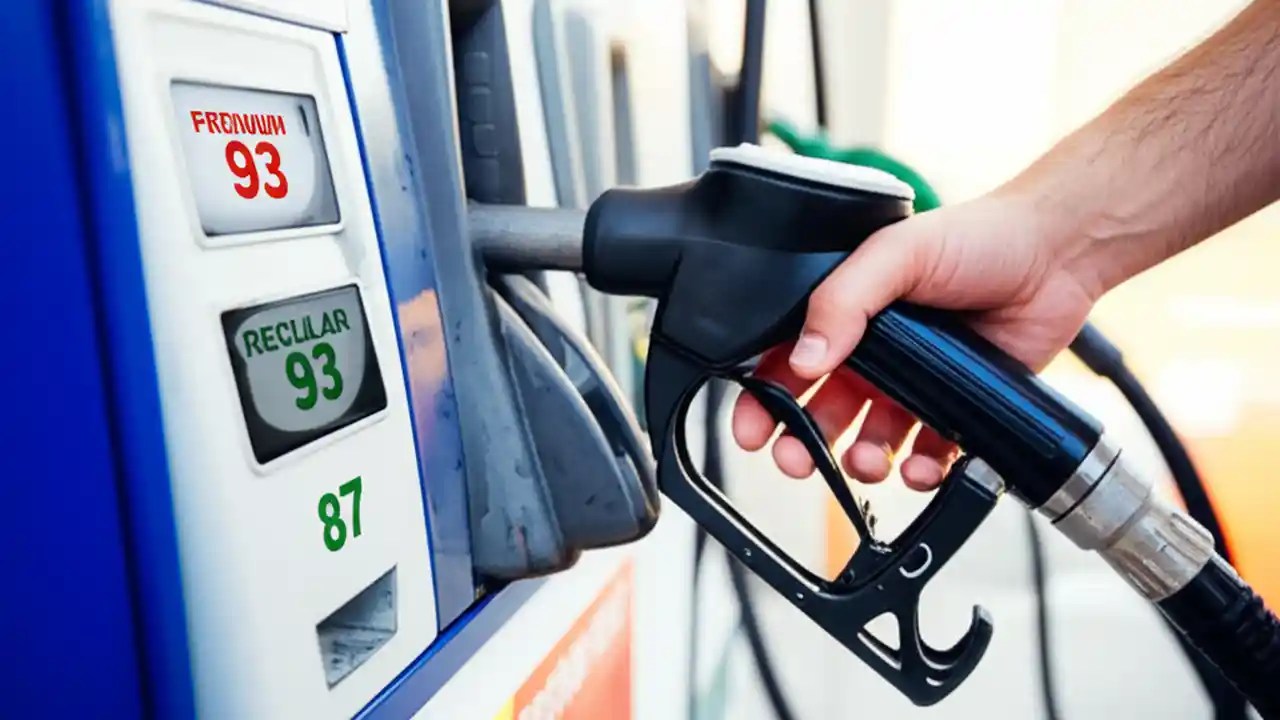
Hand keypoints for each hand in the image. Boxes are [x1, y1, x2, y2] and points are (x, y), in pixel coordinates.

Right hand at [730, 191, 1103, 490]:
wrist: (1054, 255)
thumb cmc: (977, 237)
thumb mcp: (895, 252)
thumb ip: (842, 298)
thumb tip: (804, 354)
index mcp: (844, 312)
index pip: (785, 361)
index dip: (763, 399)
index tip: (753, 429)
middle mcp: (872, 353)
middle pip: (818, 414)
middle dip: (801, 444)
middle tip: (797, 459)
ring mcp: (911, 384)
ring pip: (867, 442)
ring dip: (859, 463)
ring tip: (868, 462)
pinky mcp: (953, 408)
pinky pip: (926, 456)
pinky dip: (918, 474)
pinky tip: (919, 469)